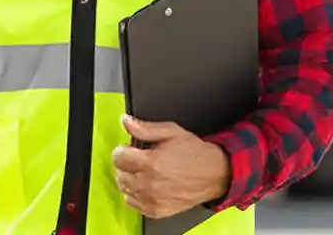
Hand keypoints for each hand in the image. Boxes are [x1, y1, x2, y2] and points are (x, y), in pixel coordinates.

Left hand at [112, 115, 230, 218]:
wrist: (215, 174)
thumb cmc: (195, 153)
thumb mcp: (171, 132)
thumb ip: (145, 128)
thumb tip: (126, 121)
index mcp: (151, 163)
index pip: (118, 157)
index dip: (122, 149)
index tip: (129, 148)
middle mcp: (149, 184)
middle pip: (119, 173)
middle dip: (125, 163)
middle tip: (137, 159)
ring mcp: (152, 199)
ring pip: (124, 188)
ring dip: (128, 178)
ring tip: (142, 171)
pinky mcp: (157, 210)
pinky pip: (132, 203)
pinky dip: (134, 194)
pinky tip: (145, 185)